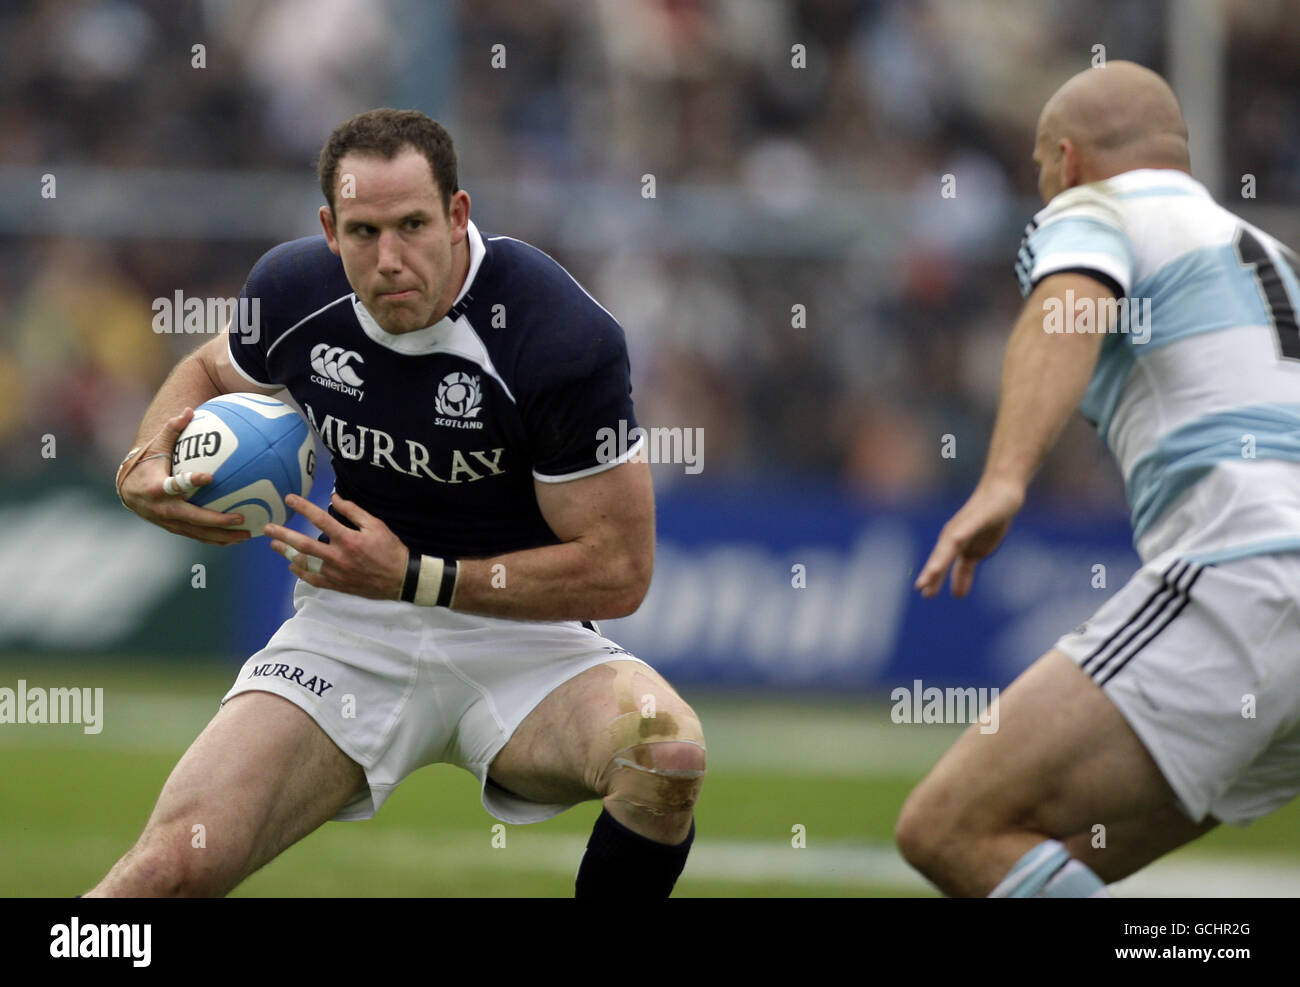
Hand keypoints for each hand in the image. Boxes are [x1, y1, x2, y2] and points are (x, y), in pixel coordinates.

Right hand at [118, 408, 250, 545]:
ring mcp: (169, 522)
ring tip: (247, 534)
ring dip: (222, 535)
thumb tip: (188, 410)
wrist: (127, 489)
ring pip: (198, 533)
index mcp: (156, 487)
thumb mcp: (156, 445)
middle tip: (240, 517)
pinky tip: (238, 538)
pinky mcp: (175, 528)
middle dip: (216, 520)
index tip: (209, 477)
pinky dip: (217, 539)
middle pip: (192, 517)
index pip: (174, 484)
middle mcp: (162, 508)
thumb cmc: (147, 462)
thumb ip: (172, 429)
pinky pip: (198, 536)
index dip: (190, 481)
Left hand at [265, 493, 407, 599]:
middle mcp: (338, 557)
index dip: (303, 508)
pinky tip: (292, 566)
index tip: (289, 499)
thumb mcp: (376, 525)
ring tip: (274, 545)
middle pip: (304, 544)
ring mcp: (335, 573)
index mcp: (348, 540)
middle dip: (284, 535)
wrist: (401, 579)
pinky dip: (301, 573)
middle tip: (268, 528)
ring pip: (305, 563)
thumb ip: (354, 511)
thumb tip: (333, 498)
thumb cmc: (390, 549)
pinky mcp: (337, 585)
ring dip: (287, 553)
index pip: (320, 520)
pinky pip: (313, 580)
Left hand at [914, 477, 1025, 598]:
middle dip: (931, 572)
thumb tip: (957, 596)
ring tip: (932, 572)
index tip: (925, 594)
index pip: (941, 565)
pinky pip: (968, 527)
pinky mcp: (978, 517)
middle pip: (941, 556)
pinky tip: (956, 541)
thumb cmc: (986, 524)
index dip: (933, 579)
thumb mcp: (975, 553)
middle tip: (920, 586)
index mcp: (952, 546)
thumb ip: (964, 573)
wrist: (1001, 496)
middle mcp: (953, 536)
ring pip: (950, 544)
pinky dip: (961, 535)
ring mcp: (964, 526)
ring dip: (941, 558)